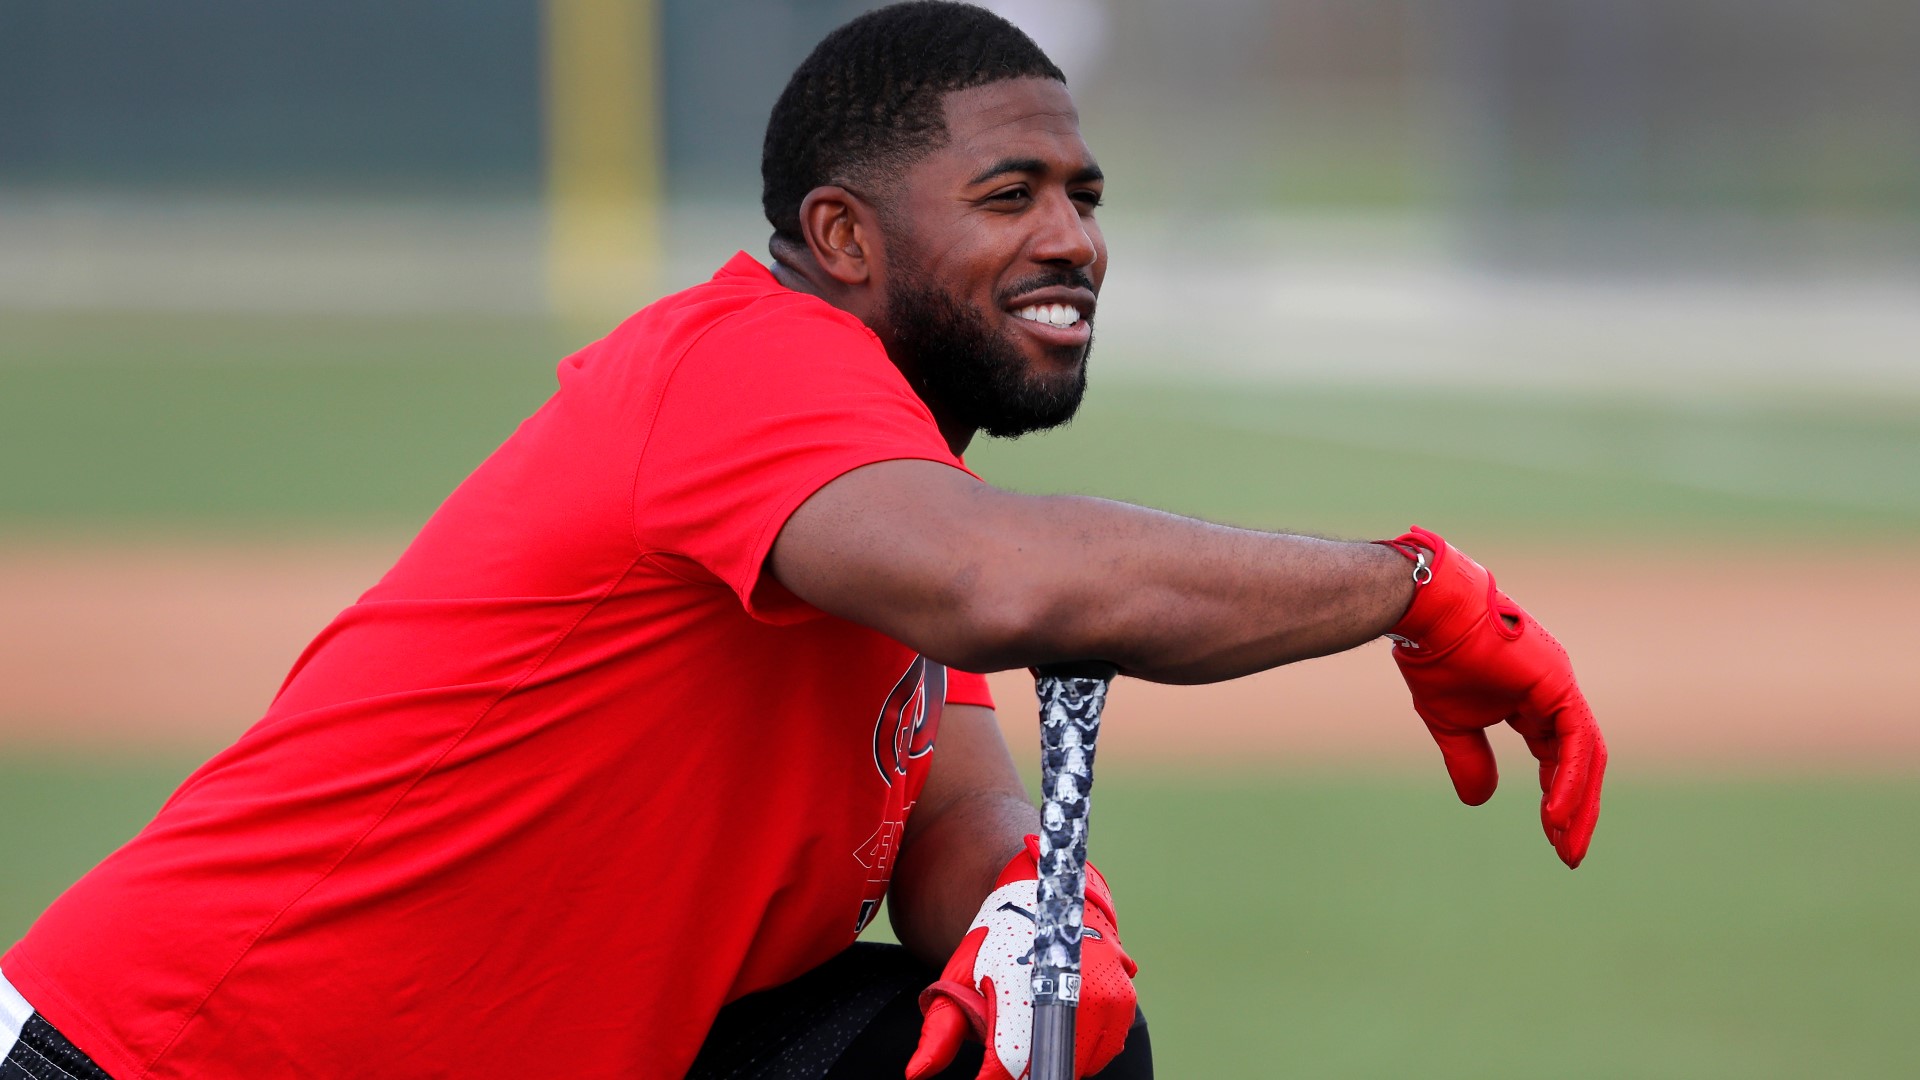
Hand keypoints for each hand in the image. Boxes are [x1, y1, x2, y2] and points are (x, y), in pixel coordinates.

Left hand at [908, 836, 1137, 1079]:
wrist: (1044, 888)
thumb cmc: (999, 933)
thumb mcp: (962, 975)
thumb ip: (940, 1031)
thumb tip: (916, 1073)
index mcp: (1023, 987)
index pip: (1010, 1068)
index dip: (994, 1077)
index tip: (986, 1073)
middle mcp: (1072, 993)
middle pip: (1048, 1068)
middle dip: (1026, 1062)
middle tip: (1011, 1037)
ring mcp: (1106, 995)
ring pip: (1080, 1063)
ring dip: (1057, 1054)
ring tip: (1036, 1024)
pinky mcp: (1125, 998)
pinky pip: (1106, 1045)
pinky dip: (1086, 1044)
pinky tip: (1063, 1016)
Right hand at [1378, 526, 1607, 867]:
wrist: (1428, 617)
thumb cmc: (1435, 659)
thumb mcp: (1452, 724)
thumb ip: (1471, 760)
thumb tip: (1481, 801)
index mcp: (1534, 699)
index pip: (1558, 754)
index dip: (1558, 795)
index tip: (1551, 836)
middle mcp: (1556, 692)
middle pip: (1580, 760)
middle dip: (1577, 810)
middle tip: (1568, 854)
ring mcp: (1561, 686)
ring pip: (1585, 755)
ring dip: (1578, 804)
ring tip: (1565, 845)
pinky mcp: (1558, 685)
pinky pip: (1575, 742)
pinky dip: (1568, 780)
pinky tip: (1554, 813)